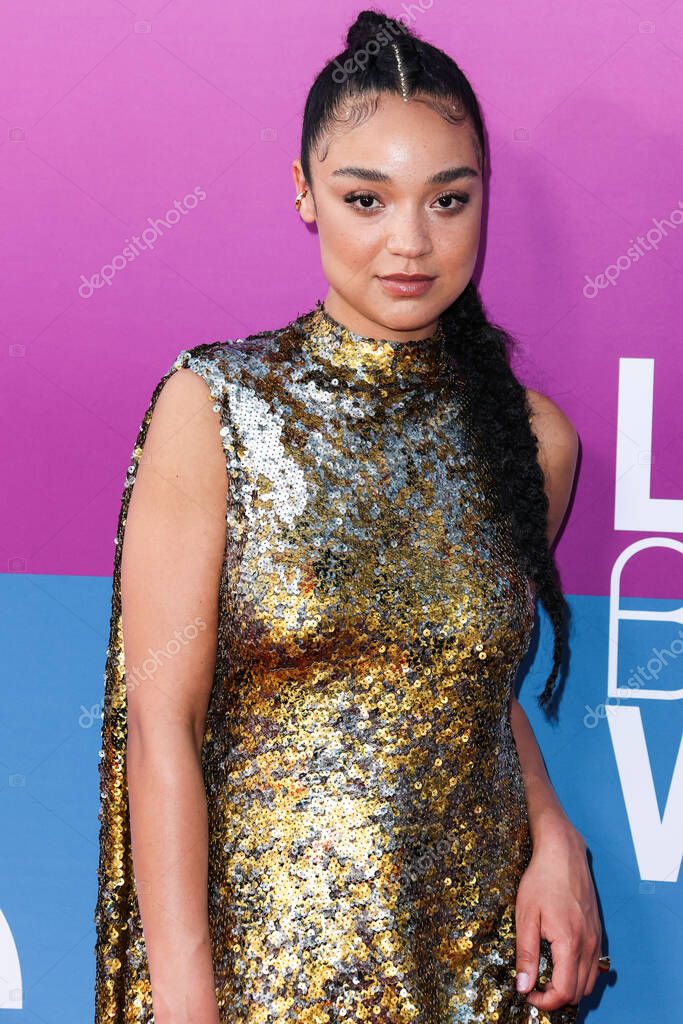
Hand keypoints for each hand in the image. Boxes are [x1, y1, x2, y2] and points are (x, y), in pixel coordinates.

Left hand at [514, 822, 602, 1010]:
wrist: (563, 853)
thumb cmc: (542, 880)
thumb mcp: (526, 916)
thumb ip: (526, 954)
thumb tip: (523, 986)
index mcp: (570, 944)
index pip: (564, 992)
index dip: (545, 1002)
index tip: (527, 994)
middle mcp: (589, 945)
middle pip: (579, 992)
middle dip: (556, 998)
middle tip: (534, 986)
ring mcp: (596, 938)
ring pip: (590, 981)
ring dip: (570, 987)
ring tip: (546, 976)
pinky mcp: (597, 931)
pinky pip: (594, 965)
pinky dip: (580, 973)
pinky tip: (561, 962)